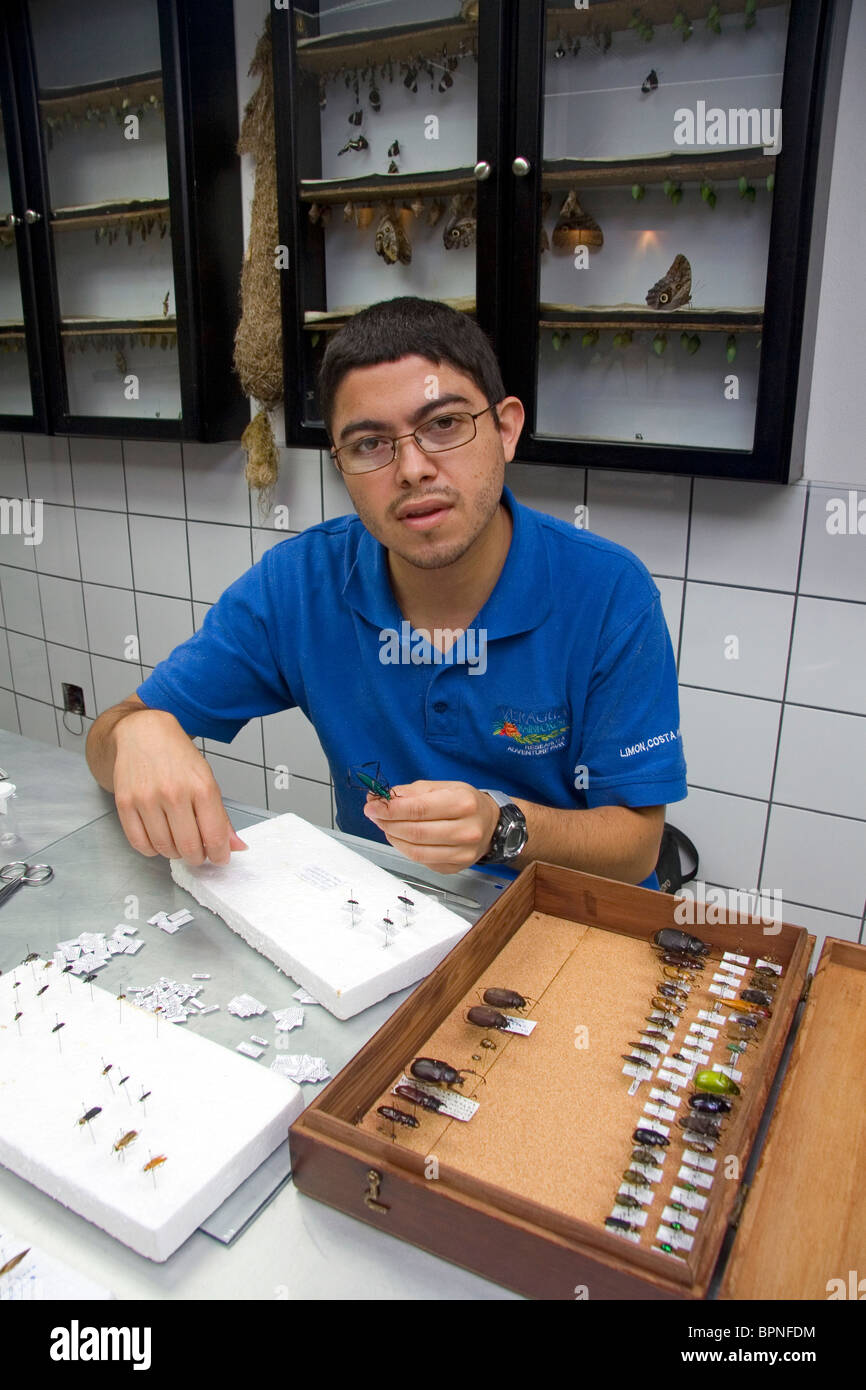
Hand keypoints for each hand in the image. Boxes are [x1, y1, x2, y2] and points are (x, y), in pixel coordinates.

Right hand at [112, 709, 247, 864]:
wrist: (143, 733)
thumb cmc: (177, 756)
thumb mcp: (207, 779)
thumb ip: (220, 816)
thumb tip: (235, 846)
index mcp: (201, 786)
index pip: (214, 835)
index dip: (220, 854)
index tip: (220, 857)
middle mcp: (174, 793)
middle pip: (189, 847)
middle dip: (198, 857)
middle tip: (199, 854)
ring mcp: (147, 799)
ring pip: (164, 848)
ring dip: (175, 853)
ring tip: (179, 842)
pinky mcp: (125, 803)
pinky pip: (140, 843)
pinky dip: (152, 849)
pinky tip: (160, 839)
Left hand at [362, 780, 499, 873]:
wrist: (491, 824)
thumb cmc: (466, 803)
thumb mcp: (444, 786)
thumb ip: (412, 792)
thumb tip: (384, 798)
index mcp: (463, 803)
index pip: (418, 809)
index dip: (390, 809)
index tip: (373, 806)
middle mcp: (466, 830)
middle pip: (415, 832)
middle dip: (387, 823)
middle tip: (374, 815)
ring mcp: (462, 853)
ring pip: (416, 851)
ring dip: (393, 837)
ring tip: (386, 826)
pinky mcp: (454, 867)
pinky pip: (422, 860)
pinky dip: (405, 849)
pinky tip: (401, 837)